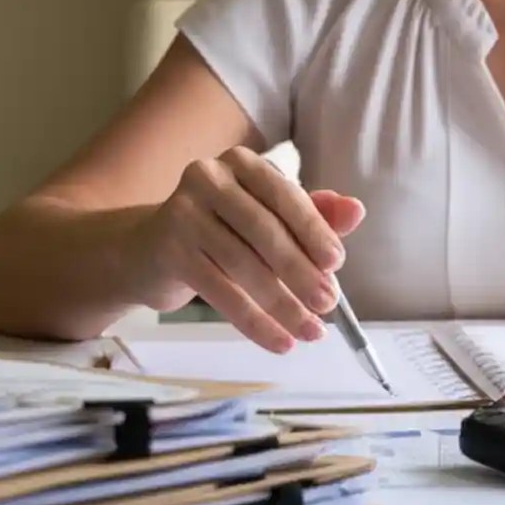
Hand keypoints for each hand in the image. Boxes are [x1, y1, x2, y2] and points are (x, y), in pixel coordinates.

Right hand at [139, 146, 364, 352]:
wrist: (148, 250)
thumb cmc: (223, 230)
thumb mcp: (269, 217)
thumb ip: (314, 215)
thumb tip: (356, 211)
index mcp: (242, 163)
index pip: (286, 196)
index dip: (314, 230)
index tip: (336, 264)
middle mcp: (208, 178)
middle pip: (265, 232)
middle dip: (301, 273)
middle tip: (328, 304)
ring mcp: (183, 213)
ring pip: (244, 265)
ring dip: (283, 305)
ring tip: (310, 330)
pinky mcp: (169, 251)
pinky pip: (220, 292)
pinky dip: (254, 322)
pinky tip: (279, 341)